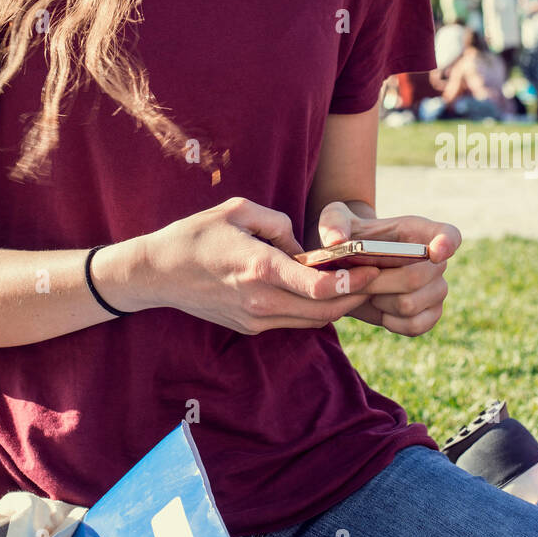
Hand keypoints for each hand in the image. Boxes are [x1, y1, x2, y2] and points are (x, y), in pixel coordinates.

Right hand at [141, 197, 380, 334]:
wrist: (159, 273)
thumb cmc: (197, 234)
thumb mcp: (238, 210)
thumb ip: (278, 223)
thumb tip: (303, 245)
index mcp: (261, 269)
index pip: (320, 287)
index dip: (353, 280)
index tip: (372, 267)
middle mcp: (262, 301)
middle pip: (325, 310)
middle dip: (356, 296)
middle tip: (378, 277)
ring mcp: (256, 319)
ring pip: (313, 321)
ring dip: (338, 306)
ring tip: (357, 284)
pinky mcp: (250, 327)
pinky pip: (293, 321)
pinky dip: (314, 309)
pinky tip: (322, 290)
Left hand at [317, 202, 460, 336]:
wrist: (351, 267)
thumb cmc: (349, 237)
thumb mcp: (335, 220)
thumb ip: (333, 223)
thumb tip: (336, 241)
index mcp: (419, 231)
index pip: (449, 234)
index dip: (448, 243)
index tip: (435, 252)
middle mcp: (435, 261)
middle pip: (418, 277)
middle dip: (381, 283)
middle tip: (358, 281)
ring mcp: (437, 289)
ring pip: (412, 304)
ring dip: (381, 302)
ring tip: (368, 292)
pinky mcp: (431, 314)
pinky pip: (416, 326)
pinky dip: (392, 322)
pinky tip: (380, 310)